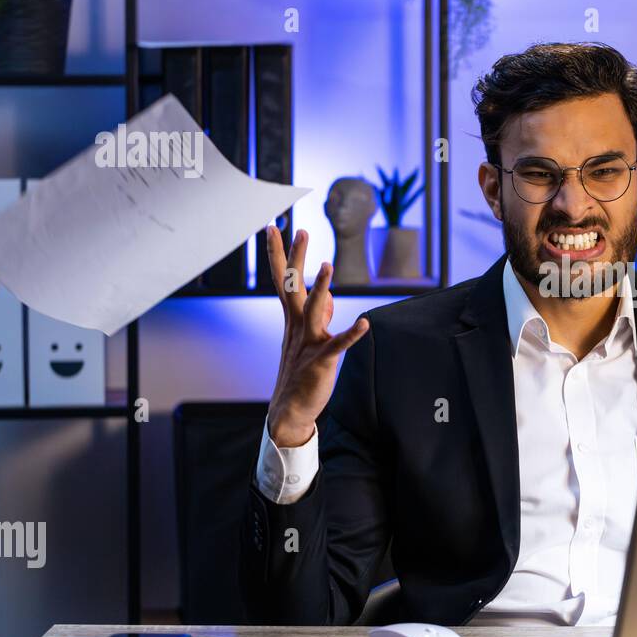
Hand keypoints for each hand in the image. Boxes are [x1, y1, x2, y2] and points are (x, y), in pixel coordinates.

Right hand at [265, 226, 369, 447]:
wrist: (290, 409)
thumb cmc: (300, 372)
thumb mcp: (307, 338)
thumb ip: (316, 316)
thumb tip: (325, 298)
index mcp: (292, 319)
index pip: (283, 279)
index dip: (278, 253)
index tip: (273, 227)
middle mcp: (297, 326)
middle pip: (292, 285)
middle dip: (294, 257)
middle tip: (297, 229)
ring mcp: (308, 342)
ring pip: (313, 309)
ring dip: (322, 287)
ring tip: (329, 264)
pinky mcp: (321, 360)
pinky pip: (338, 345)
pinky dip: (351, 334)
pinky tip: (364, 323)